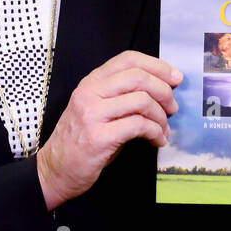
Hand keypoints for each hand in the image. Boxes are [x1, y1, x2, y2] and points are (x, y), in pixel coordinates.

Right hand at [37, 51, 181, 210]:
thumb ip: (122, 95)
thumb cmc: (81, 140)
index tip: (175, 77)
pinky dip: (155, 132)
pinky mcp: (98, 137)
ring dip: (161, 116)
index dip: (157, 65)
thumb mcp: (98, 109)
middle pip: (138, 77)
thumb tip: (163, 89)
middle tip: (172, 107)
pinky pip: (139, 126)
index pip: (129, 59)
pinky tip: (157, 140)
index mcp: (91, 82)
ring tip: (164, 128)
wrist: (55, 171)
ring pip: (142, 101)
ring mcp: (92, 114)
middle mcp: (89, 93)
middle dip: (164, 91)